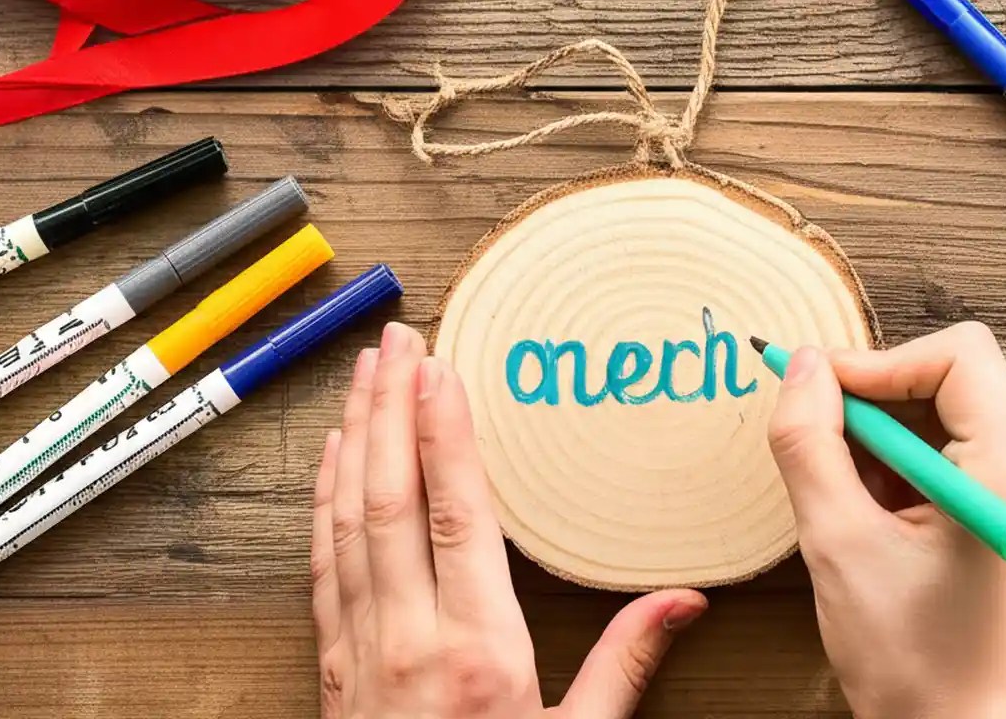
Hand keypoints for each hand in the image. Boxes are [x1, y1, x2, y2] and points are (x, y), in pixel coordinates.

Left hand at [312, 322, 707, 718]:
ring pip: (348, 520)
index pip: (455, 514)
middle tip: (395, 341)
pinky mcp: (333, 663)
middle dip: (390, 410)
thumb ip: (626, 664)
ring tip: (363, 375)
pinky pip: (322, 564)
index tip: (441, 371)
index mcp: (479, 650)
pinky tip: (331, 458)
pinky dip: (323, 501)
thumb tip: (683, 602)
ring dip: (353, 440)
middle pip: (390, 499)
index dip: (445, 435)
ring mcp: (361, 647)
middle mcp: (409, 636)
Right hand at [766, 322, 1005, 718]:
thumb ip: (809, 441)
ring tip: (852, 487)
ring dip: (893, 429)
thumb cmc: (905, 658)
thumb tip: (801, 365)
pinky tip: (879, 505)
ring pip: (960, 407)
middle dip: (883, 394)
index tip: (818, 389)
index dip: (879, 361)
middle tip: (824, 435)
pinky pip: (967, 445)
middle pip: (963, 376)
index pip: (960, 356)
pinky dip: (912, 457)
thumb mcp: (835, 541)